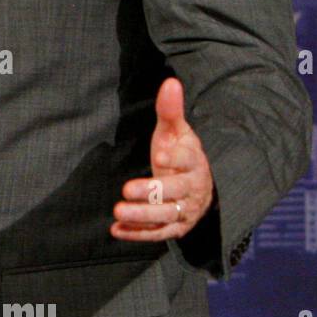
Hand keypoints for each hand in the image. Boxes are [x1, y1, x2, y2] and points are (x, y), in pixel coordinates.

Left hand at [112, 76, 214, 241]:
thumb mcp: (176, 132)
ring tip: (117, 211)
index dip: (175, 159)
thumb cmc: (182, 154)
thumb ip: (170, 111)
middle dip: (151, 192)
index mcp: (196, 163)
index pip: (189, 161)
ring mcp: (185, 211)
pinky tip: (116, 230)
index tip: (159, 156)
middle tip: (125, 190)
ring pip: (165, 216)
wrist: (200, 187)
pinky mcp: (175, 228)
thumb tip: (170, 81)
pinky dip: (138, 234)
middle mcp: (193, 189)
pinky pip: (158, 234)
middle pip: (175, 193)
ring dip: (141, 216)